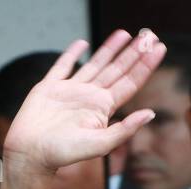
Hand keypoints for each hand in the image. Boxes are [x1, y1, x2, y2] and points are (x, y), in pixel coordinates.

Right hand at [2, 30, 165, 178]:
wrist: (31, 152)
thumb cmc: (64, 153)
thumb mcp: (100, 144)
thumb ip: (125, 129)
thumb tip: (150, 114)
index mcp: (103, 108)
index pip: (130, 82)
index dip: (145, 65)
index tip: (159, 48)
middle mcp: (90, 97)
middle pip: (117, 69)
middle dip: (133, 53)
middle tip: (148, 35)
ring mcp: (70, 90)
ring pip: (95, 63)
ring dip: (109, 48)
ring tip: (125, 34)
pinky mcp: (50, 87)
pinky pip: (63, 66)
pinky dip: (72, 53)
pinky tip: (82, 44)